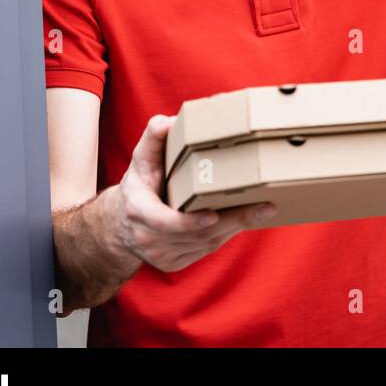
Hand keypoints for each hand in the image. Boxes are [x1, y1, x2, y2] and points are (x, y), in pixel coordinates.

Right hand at [111, 113, 278, 272]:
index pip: (164, 222)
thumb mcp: (140, 160)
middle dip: (232, 221)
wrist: (121, 223)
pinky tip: (244, 219)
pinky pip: (205, 250)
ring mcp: (160, 255)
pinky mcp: (173, 264)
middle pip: (196, 234)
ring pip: (205, 243)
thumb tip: (169, 121)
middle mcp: (148, 238)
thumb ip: (154, 139)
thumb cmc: (138, 185)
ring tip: (263, 209)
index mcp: (138, 211)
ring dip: (235, 227)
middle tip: (264, 206)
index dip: (188, 222)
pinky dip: (226, 234)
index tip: (213, 215)